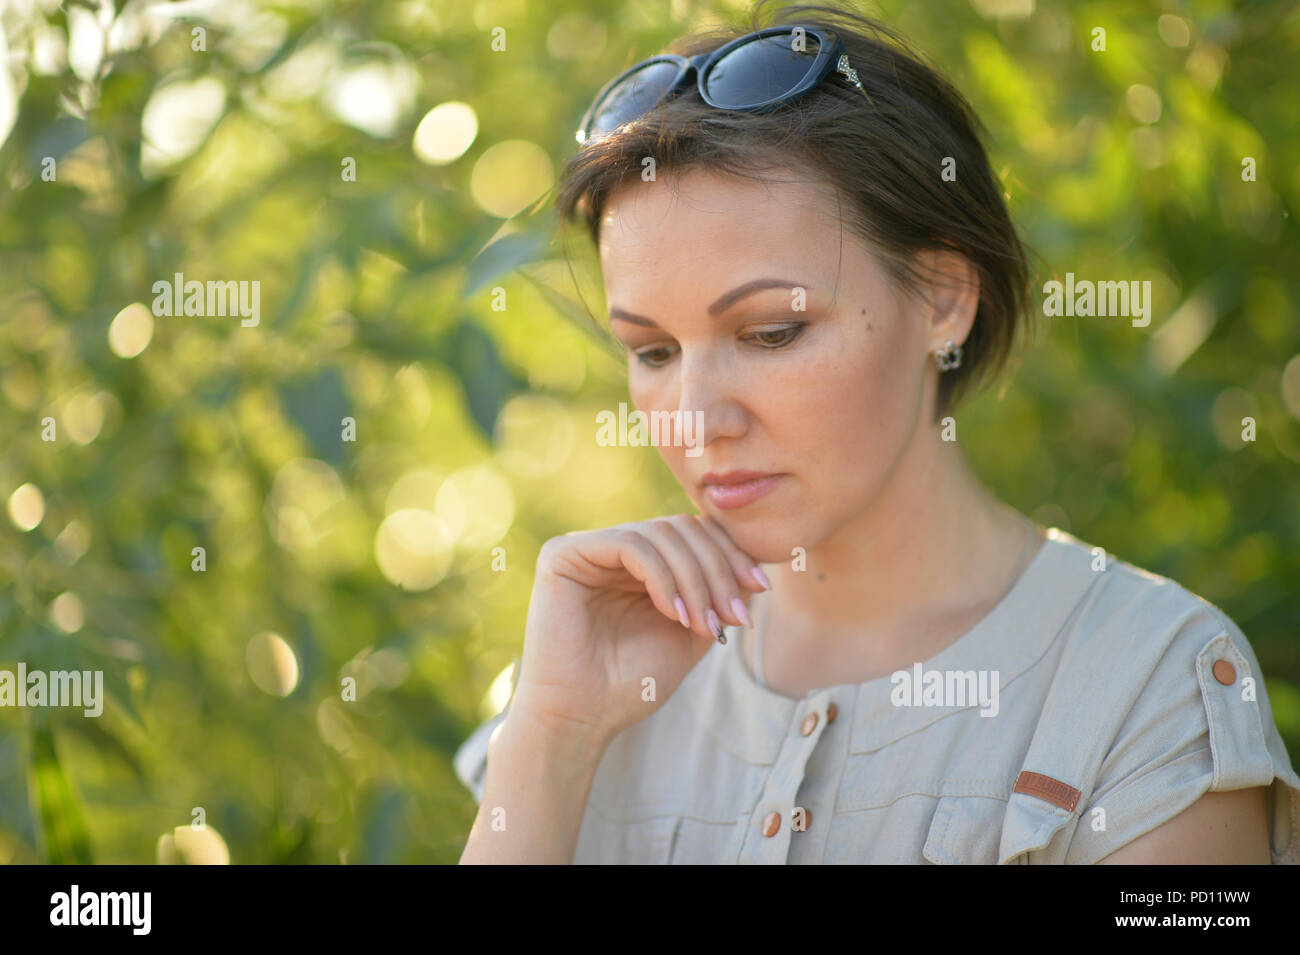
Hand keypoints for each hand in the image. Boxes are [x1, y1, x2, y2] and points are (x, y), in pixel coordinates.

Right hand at [510, 513, 767, 748]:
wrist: (584, 718)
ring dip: (695, 579)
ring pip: (661, 533)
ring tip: (703, 624)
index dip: (731, 554)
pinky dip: (662, 577)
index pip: (694, 533)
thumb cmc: (633, 682)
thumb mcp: (694, 630)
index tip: (761, 588)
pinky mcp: (563, 554)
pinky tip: (674, 614)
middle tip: (735, 615)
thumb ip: (719, 592)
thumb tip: (756, 562)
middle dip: (718, 569)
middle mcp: (613, 547)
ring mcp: (587, 548)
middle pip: (682, 528)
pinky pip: (630, 544)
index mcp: (641, 562)